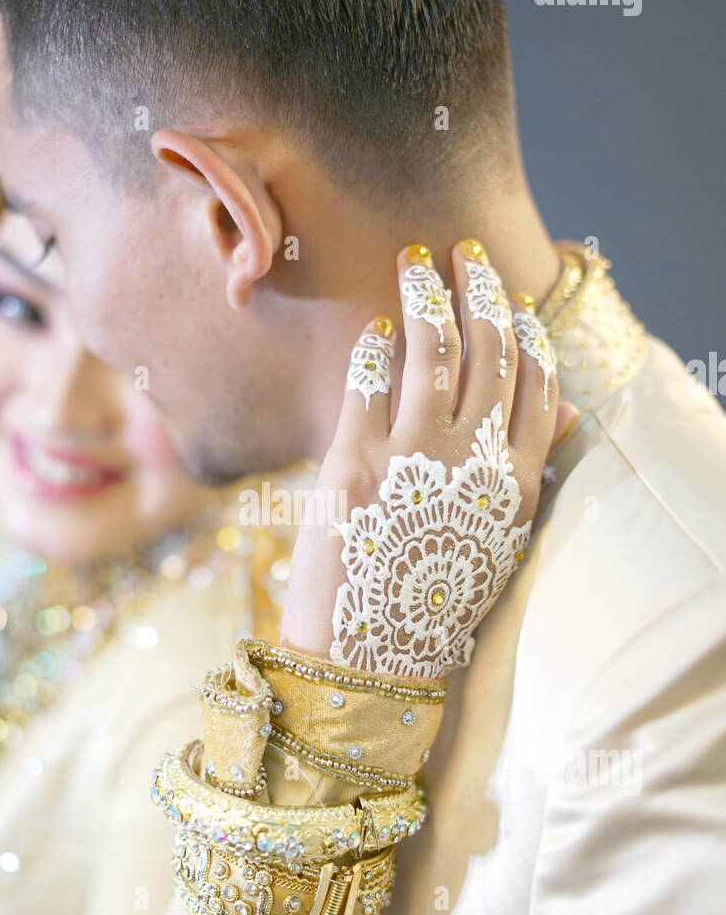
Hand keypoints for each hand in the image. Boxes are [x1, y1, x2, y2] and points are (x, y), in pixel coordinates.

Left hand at [279, 239, 576, 677]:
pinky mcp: (354, 460)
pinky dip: (374, 343)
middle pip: (488, 350)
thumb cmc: (428, 601)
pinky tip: (374, 325)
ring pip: (433, 349)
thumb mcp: (497, 541)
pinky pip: (369, 379)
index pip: (533, 380)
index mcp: (513, 482)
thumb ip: (528, 469)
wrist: (365, 660)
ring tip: (417, 261)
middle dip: (479, 289)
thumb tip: (561, 407)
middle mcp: (472, 462)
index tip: (512, 293)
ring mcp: (413, 458)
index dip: (523, 327)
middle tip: (465, 254)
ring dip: (427, 293)